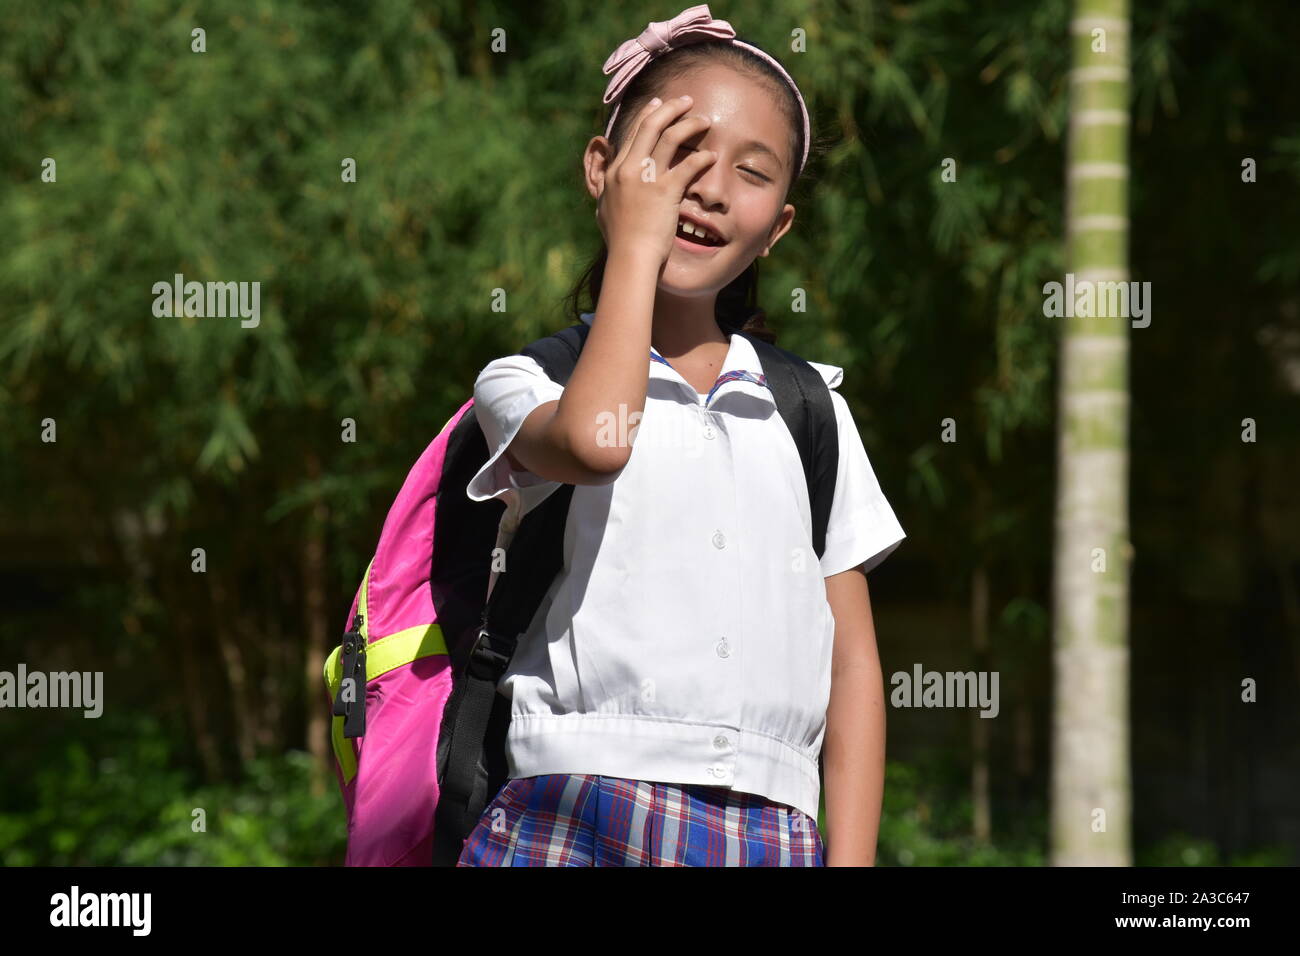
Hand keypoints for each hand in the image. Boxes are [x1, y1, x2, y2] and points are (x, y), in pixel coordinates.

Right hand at [595, 95, 716, 266]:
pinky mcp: (665, 191)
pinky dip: (702, 157)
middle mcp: (628, 169)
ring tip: (705, 120)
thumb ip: (606, 190)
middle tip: (687, 101)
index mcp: (615, 172)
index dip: (649, 114)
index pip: (633, 133)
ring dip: (690, 124)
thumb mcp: (605, 209)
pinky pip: (688, 165)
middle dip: (671, 107)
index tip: (660, 104)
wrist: (630, 257)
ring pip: (671, 137)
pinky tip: (712, 156)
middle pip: (651, 125)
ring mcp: (647, 179)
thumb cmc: (620, 240)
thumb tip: (605, 182)